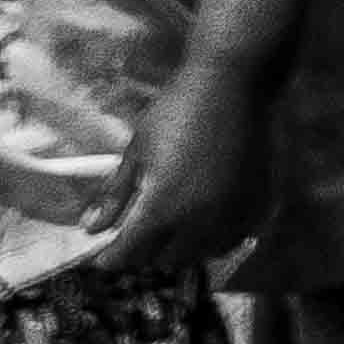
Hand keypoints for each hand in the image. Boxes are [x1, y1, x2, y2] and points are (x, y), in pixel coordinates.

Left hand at [86, 39, 280, 273]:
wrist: (233, 84)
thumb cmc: (177, 110)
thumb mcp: (137, 151)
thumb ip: (114, 196)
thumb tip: (89, 228)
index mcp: (162, 207)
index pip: (128, 252)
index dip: (111, 258)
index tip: (102, 256)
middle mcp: (197, 221)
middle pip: (163, 259)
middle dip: (143, 252)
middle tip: (136, 234)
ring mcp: (229, 216)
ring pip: (198, 255)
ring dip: (179, 248)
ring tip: (170, 229)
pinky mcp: (253, 206)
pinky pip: (229, 240)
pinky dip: (212, 240)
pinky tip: (203, 222)